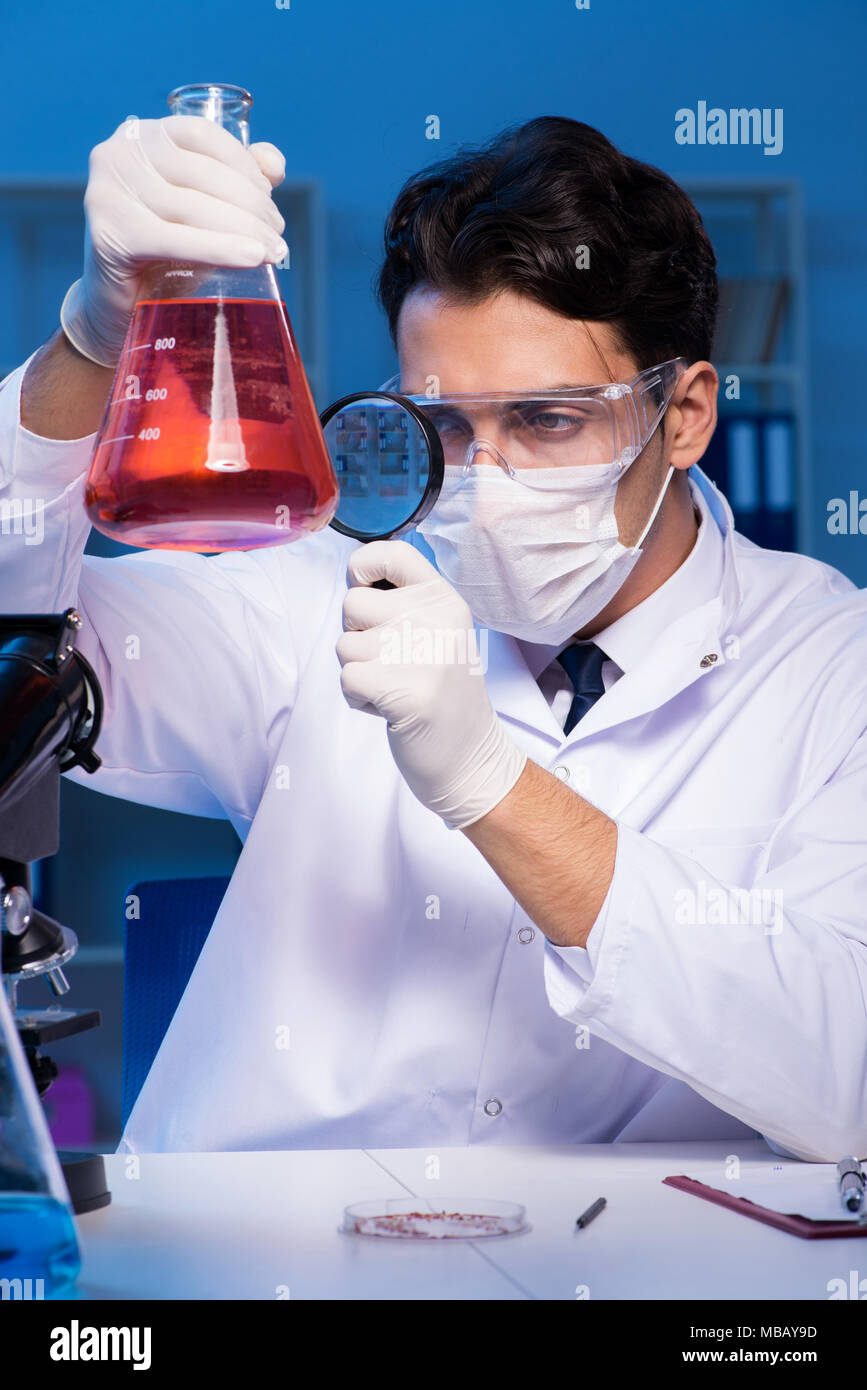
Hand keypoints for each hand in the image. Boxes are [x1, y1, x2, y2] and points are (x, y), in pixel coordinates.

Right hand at [60, 114, 288, 365]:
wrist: (122, 308)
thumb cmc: (167, 253)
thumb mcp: (205, 209)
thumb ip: (239, 178)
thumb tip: (274, 163)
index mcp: (141, 136)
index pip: (202, 135)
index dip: (243, 163)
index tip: (269, 196)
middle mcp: (118, 155)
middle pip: (202, 173)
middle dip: (251, 204)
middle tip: (277, 234)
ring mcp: (108, 193)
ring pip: (193, 206)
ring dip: (244, 229)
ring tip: (273, 252)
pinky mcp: (111, 235)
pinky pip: (175, 240)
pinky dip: (219, 249)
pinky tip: (252, 258)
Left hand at [336, 540, 526, 828]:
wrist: (471, 756)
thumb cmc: (443, 692)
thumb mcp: (440, 631)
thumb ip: (405, 603)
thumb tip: (355, 578)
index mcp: (444, 598)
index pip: (390, 552)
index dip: (362, 566)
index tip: (366, 589)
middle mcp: (434, 618)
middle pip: (353, 603)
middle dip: (358, 636)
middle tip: (393, 662)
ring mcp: (420, 653)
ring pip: (345, 645)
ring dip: (359, 671)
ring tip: (395, 687)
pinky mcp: (401, 690)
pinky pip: (347, 678)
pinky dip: (358, 698)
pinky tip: (388, 707)